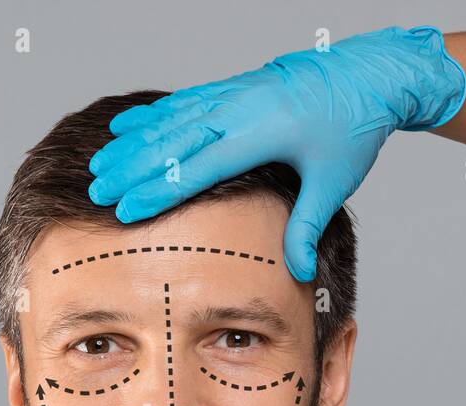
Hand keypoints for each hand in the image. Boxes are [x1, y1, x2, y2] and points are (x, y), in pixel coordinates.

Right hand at [86, 25, 465, 281]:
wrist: (369, 73)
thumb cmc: (354, 128)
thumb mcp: (334, 183)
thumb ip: (309, 227)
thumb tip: (298, 272)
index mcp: (263, 132)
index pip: (200, 166)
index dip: (160, 188)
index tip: (126, 207)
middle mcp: (241, 108)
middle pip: (174, 140)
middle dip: (131, 167)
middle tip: (96, 190)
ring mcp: (234, 93)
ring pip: (171, 119)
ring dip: (132, 143)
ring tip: (99, 163)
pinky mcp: (234, 87)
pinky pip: (183, 102)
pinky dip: (151, 116)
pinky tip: (126, 127)